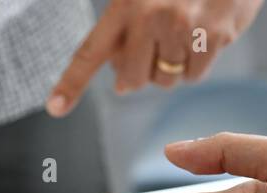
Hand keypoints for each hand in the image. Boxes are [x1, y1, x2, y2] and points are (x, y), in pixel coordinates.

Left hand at [47, 0, 263, 115]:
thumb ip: (126, 30)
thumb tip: (121, 79)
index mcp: (126, 4)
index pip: (91, 52)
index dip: (71, 83)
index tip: (55, 108)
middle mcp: (150, 16)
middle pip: (131, 80)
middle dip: (141, 73)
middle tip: (155, 49)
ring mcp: (182, 28)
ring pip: (164, 80)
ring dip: (171, 67)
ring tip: (183, 35)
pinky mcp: (211, 38)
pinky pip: (193, 76)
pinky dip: (197, 64)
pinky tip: (202, 36)